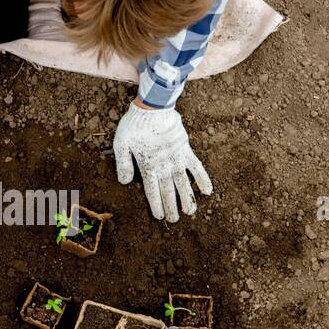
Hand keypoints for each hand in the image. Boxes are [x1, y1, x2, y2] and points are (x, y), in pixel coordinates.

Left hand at [112, 102, 211, 221]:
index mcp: (148, 166)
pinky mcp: (186, 150)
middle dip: (171, 207)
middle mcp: (164, 166)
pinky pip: (196, 166)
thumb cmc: (134, 125)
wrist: (153, 108)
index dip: (156, 204)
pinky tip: (207, 191)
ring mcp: (176, 159)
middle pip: (169, 191)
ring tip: (190, 212)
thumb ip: (123, 164)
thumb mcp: (121, 143)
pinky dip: (202, 178)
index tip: (159, 216)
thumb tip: (125, 183)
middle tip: (174, 220)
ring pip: (183, 183)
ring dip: (187, 198)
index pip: (152, 190)